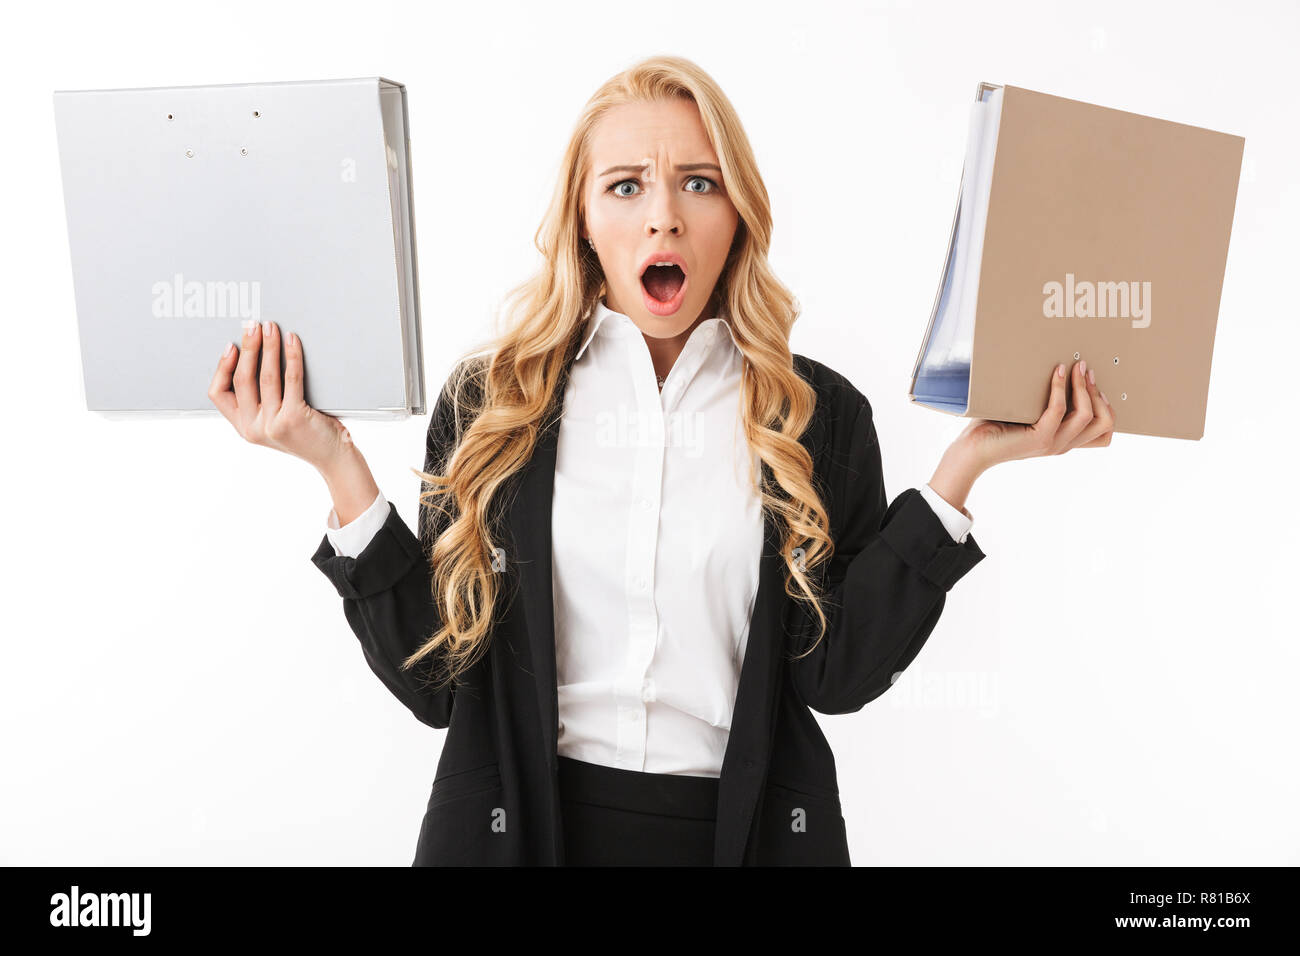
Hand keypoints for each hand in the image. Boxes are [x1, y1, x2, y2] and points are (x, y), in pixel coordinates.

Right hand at [208, 320, 355, 472]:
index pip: (218, 394)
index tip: (231, 346)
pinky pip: (291, 379)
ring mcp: (273, 424)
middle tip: (252, 325)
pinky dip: (291, 356)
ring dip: (268, 347)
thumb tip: (254, 355)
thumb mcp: (274, 421)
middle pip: (242, 379)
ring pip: (266, 376)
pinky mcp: (294, 418)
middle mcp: (254, 428)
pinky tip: (292, 341)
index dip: (222, 367)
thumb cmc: (307, 433)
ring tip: (271, 328)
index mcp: (244, 428)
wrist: (333, 458)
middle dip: (248, 347)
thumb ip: (260, 401)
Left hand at [956, 359, 1115, 469]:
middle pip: (1105, 424)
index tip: (1096, 384)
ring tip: (1077, 367)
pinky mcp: (1039, 438)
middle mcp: (1063, 445)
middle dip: (1100, 393)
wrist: (972, 450)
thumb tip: (1059, 367)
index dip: (1108, 408)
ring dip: (1084, 387)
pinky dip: (1061, 387)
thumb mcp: (1029, 415)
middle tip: (1086, 370)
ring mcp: (1053, 443)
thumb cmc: (995, 427)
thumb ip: (1046, 403)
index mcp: (1064, 441)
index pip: (1105, 435)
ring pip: (1088, 415)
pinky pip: (1059, 409)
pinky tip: (1057, 371)